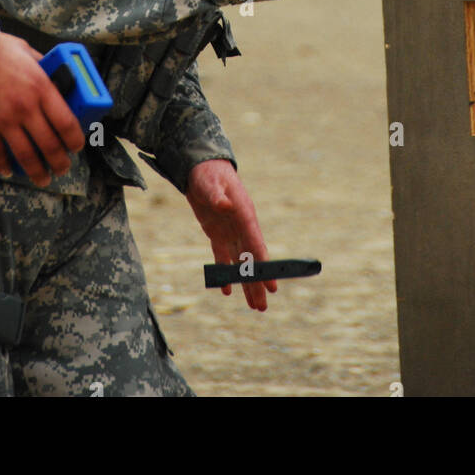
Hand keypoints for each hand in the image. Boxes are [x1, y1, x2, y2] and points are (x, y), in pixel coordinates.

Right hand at [0, 33, 85, 185]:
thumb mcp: (25, 50)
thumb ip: (41, 63)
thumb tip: (54, 71)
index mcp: (41, 88)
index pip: (66, 122)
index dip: (75, 139)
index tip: (77, 146)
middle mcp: (25, 108)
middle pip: (49, 145)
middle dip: (59, 161)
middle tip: (63, 168)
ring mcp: (4, 121)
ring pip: (26, 155)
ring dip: (37, 171)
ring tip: (43, 178)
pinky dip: (5, 165)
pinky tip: (10, 171)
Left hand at [186, 159, 276, 311]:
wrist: (200, 167)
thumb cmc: (208, 173)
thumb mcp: (210, 183)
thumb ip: (216, 195)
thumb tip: (225, 204)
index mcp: (244, 214)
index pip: (257, 245)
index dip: (264, 267)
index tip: (273, 285)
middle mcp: (241, 226)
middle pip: (252, 260)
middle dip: (257, 284)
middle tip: (263, 306)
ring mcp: (230, 231)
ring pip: (240, 263)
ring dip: (246, 284)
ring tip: (255, 306)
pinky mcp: (217, 233)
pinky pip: (223, 257)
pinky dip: (224, 274)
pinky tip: (227, 292)